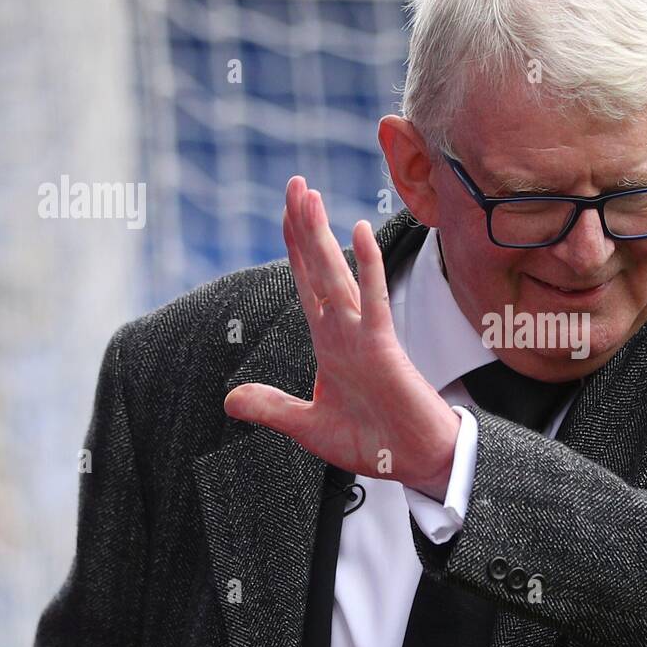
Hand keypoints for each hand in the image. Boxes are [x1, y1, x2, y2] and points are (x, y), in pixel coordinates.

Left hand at [224, 176, 460, 498]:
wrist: (416, 463)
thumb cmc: (375, 443)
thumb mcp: (308, 427)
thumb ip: (272, 408)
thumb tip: (230, 399)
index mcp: (329, 344)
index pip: (306, 285)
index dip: (294, 248)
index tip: (288, 212)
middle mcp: (345, 331)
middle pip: (318, 268)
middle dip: (305, 226)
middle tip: (295, 183)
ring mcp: (364, 335)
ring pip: (337, 274)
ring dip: (322, 234)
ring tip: (310, 194)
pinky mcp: (384, 346)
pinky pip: (373, 299)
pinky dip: (366, 266)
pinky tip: (358, 232)